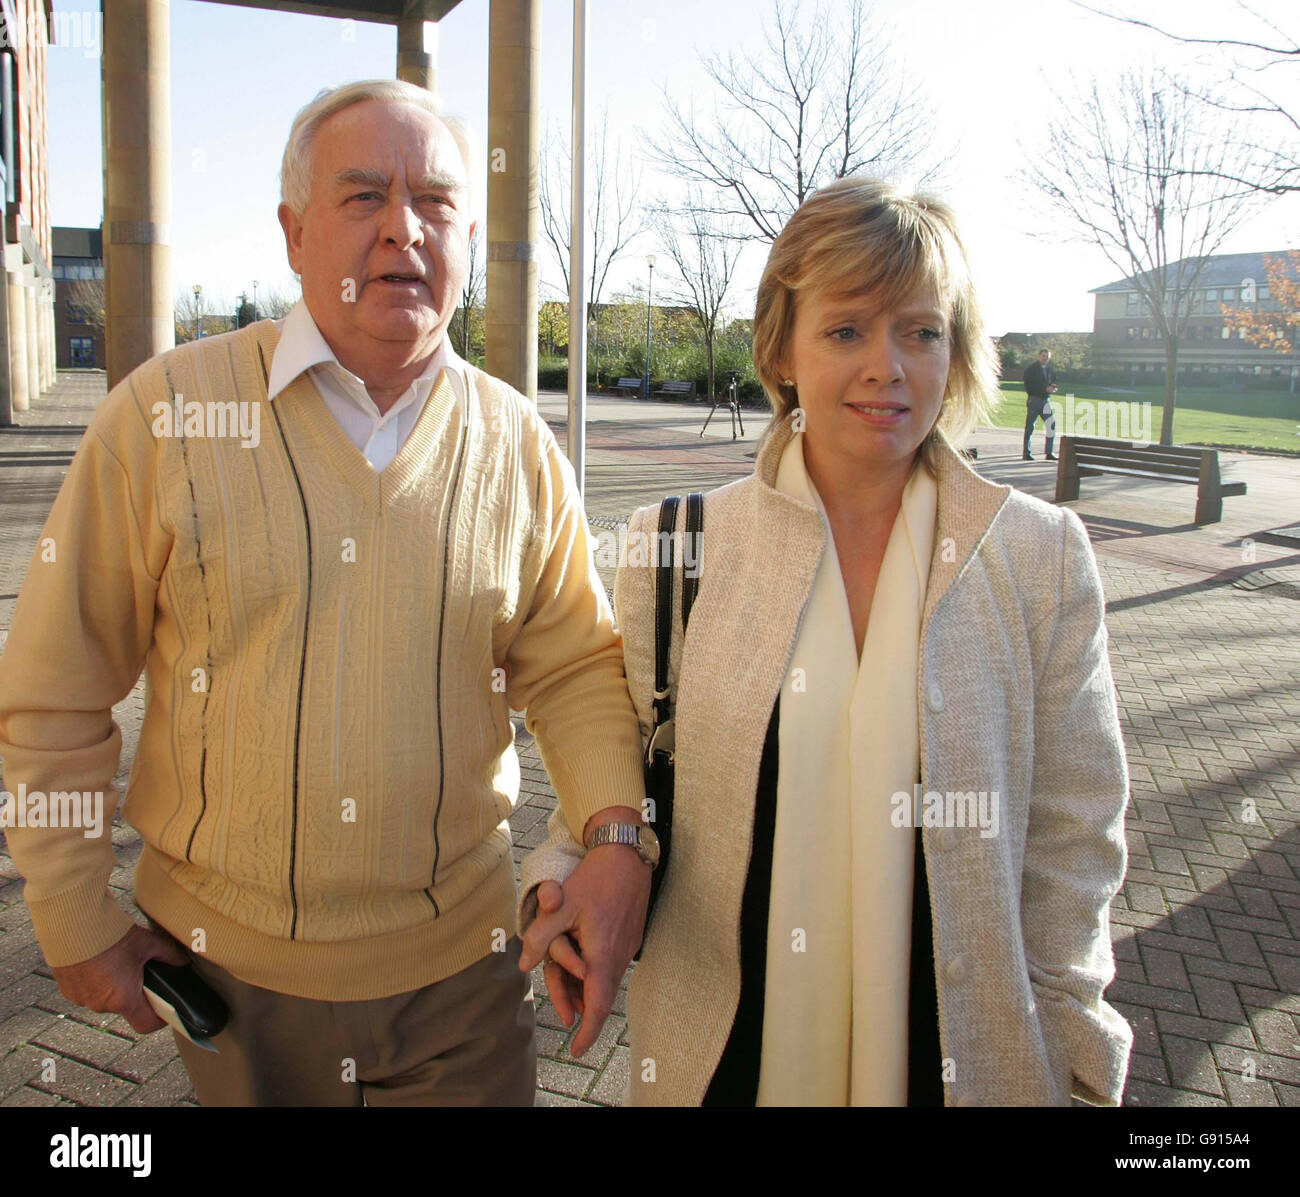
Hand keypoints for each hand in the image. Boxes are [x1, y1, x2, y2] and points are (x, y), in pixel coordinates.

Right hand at [50, 923, 190, 1033]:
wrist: (75, 925)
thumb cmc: (112, 936)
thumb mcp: (149, 943)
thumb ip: (170, 955)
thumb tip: (183, 962)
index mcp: (123, 998)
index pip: (145, 1025)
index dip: (158, 1019)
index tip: (164, 1008)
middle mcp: (101, 1004)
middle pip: (125, 1008)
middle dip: (134, 994)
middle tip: (139, 973)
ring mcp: (82, 999)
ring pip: (105, 1000)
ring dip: (113, 989)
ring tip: (117, 965)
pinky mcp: (68, 991)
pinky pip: (88, 993)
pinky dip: (96, 983)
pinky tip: (100, 964)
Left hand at [519, 846, 650, 1057]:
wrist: (626, 854)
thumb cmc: (594, 878)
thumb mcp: (560, 905)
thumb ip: (540, 937)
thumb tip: (523, 965)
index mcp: (602, 953)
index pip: (598, 1005)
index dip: (589, 1031)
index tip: (577, 1050)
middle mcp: (619, 955)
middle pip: (599, 996)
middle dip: (579, 1008)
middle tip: (564, 1018)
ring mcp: (628, 947)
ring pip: (605, 980)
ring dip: (585, 987)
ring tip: (567, 989)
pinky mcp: (630, 938)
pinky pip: (611, 965)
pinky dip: (595, 971)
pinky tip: (582, 962)